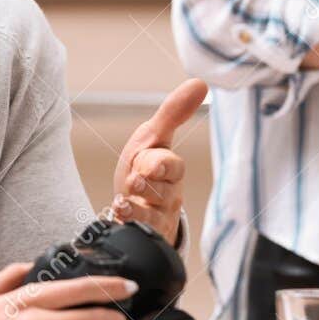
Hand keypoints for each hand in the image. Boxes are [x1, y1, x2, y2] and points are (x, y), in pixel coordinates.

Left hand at [112, 79, 207, 244]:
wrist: (130, 207)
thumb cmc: (143, 169)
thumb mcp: (152, 138)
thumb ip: (173, 113)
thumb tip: (201, 83)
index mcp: (171, 170)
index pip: (171, 165)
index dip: (156, 164)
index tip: (143, 163)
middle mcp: (169, 196)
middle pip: (164, 192)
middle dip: (147, 185)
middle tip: (134, 182)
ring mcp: (157, 218)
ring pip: (152, 215)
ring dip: (134, 207)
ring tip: (122, 201)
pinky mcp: (145, 237)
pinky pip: (141, 235)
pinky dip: (127, 226)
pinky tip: (117, 218)